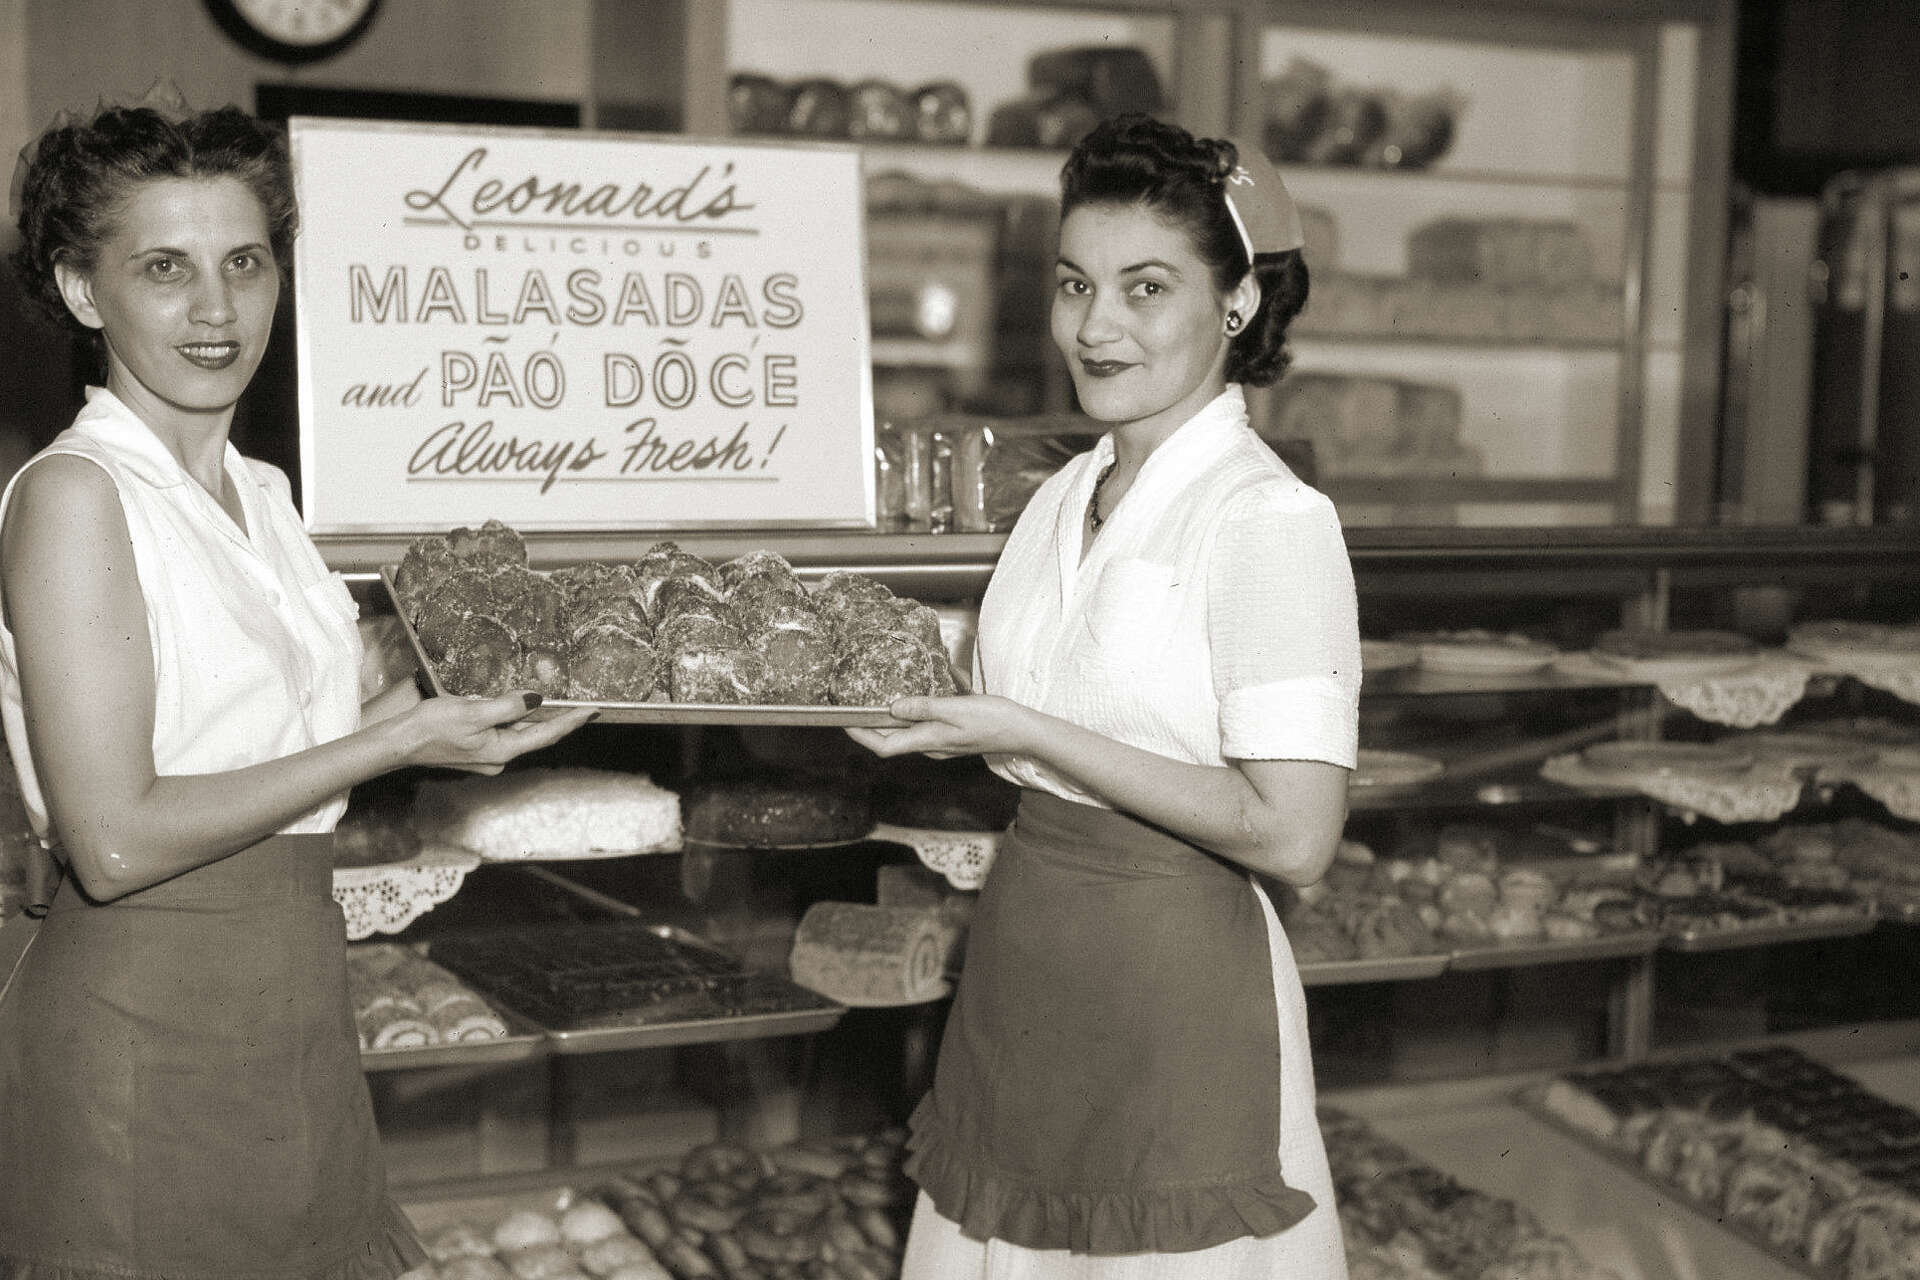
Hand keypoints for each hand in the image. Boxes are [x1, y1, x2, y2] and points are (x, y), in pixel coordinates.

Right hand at [398, 691, 595, 773]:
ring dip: (537, 717)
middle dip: (559, 718)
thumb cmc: (431, 730)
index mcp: (503, 751)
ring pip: (520, 732)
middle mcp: (499, 756)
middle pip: (537, 734)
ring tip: (560, 702)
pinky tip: (519, 706)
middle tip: (583, 703)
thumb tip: (536, 699)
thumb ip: (508, 706)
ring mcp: (488, 754)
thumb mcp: (474, 713)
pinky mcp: (476, 746)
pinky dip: (516, 718)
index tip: (593, 710)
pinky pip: (504, 730)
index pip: (548, 734)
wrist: (398, 744)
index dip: (572, 720)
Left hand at [845, 694, 1032, 758]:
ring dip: (891, 718)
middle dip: (870, 725)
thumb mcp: (956, 709)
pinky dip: (914, 712)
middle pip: (892, 740)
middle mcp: (931, 746)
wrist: (1023, 731)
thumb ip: (924, 707)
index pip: (884, 745)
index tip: (844, 720)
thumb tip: (893, 707)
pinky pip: (924, 725)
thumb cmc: (993, 720)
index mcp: (929, 741)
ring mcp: (941, 743)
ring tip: (877, 699)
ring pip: (907, 732)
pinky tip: (917, 696)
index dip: (861, 735)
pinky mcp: (951, 735)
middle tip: (855, 705)